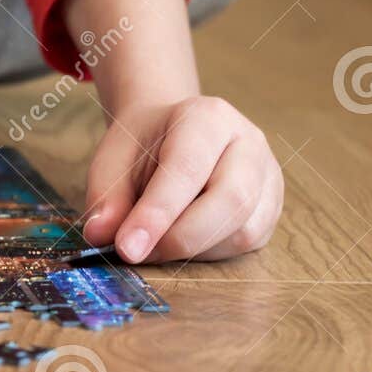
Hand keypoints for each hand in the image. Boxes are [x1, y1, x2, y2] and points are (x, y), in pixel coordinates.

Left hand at [81, 95, 281, 262]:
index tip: (127, 248)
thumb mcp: (112, 160)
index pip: (186, 169)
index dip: (156, 214)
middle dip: (179, 239)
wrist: (174, 134)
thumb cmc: (144, 147)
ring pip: (243, 230)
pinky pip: (249, 242)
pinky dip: (211, 252)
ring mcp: (268, 174)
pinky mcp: (272, 206)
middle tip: (138, 253)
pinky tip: (184, 239)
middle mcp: (248, 142)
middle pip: (230, 201)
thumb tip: (100, 235)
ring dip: (194, 250)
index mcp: (207, 118)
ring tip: (157, 241)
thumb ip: (105, 197)